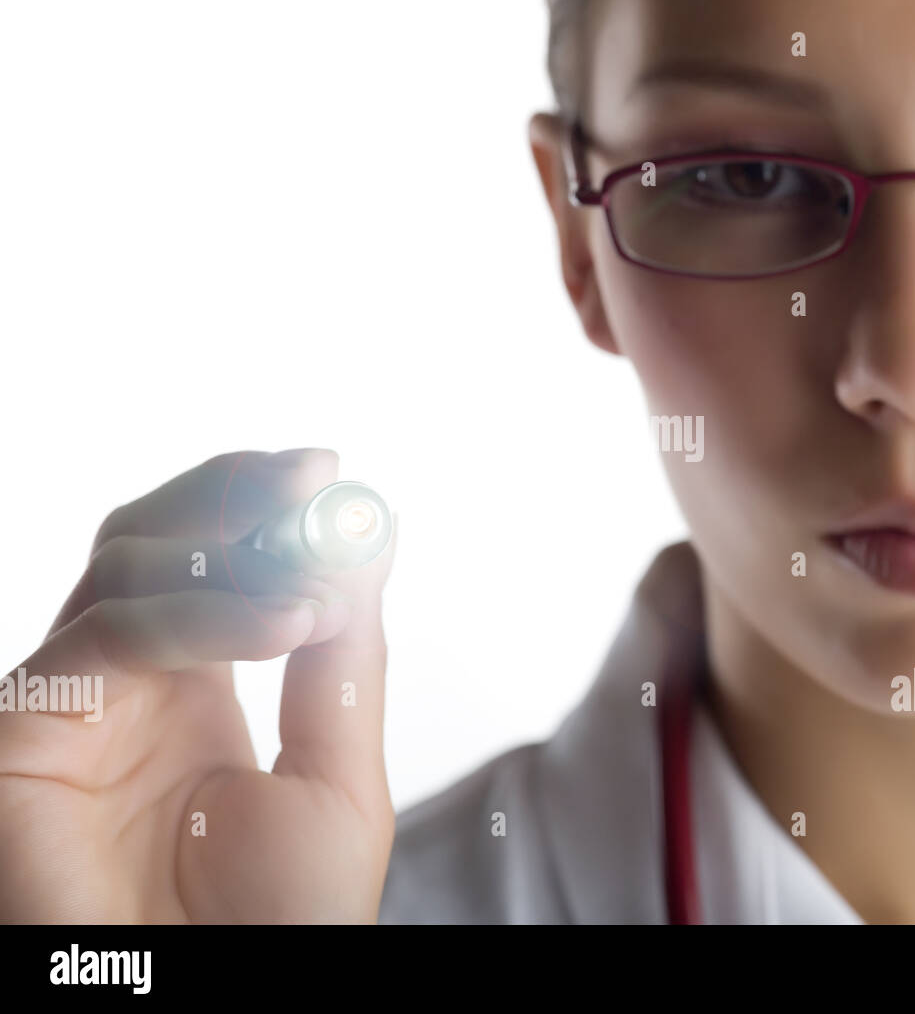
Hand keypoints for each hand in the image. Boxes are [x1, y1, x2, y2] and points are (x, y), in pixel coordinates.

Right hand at [0, 448, 396, 922]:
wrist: (220, 1002)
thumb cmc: (278, 922)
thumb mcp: (336, 775)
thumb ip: (342, 663)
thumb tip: (363, 544)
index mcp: (194, 690)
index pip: (208, 561)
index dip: (257, 506)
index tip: (328, 471)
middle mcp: (125, 687)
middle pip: (151, 540)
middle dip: (232, 494)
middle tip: (310, 472)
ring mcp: (72, 707)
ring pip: (123, 569)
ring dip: (229, 550)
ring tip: (319, 578)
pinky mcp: (24, 735)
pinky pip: (107, 635)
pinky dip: (201, 612)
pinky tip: (289, 620)